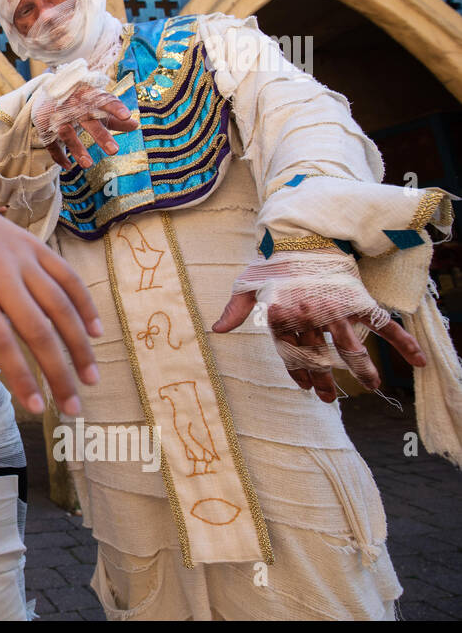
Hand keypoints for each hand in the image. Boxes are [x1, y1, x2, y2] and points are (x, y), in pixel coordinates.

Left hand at [0, 175, 101, 415]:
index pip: (2, 341)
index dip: (22, 377)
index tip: (37, 408)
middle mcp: (2, 273)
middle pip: (38, 329)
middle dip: (59, 372)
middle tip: (72, 407)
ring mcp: (23, 257)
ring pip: (61, 304)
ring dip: (80, 344)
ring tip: (90, 378)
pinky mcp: (37, 245)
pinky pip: (68, 277)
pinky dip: (85, 304)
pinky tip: (96, 333)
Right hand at [32, 84, 136, 169]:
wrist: (48, 92)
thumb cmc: (79, 101)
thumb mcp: (96, 105)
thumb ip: (113, 117)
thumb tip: (136, 125)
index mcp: (89, 96)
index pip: (104, 101)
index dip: (115, 108)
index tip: (127, 116)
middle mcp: (73, 105)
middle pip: (87, 120)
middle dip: (100, 135)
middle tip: (114, 150)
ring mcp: (57, 116)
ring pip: (67, 133)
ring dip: (77, 148)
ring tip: (88, 164)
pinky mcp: (45, 126)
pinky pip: (51, 143)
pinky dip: (58, 155)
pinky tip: (68, 166)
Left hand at [212, 253, 427, 401]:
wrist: (301, 234)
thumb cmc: (273, 262)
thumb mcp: (247, 285)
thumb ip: (235, 310)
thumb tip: (215, 330)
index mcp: (281, 316)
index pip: (289, 354)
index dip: (298, 372)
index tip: (305, 387)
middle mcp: (308, 316)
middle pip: (318, 357)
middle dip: (325, 380)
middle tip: (329, 399)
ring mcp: (334, 309)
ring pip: (349, 348)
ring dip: (360, 370)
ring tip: (369, 387)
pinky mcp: (356, 299)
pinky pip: (381, 324)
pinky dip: (402, 342)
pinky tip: (416, 361)